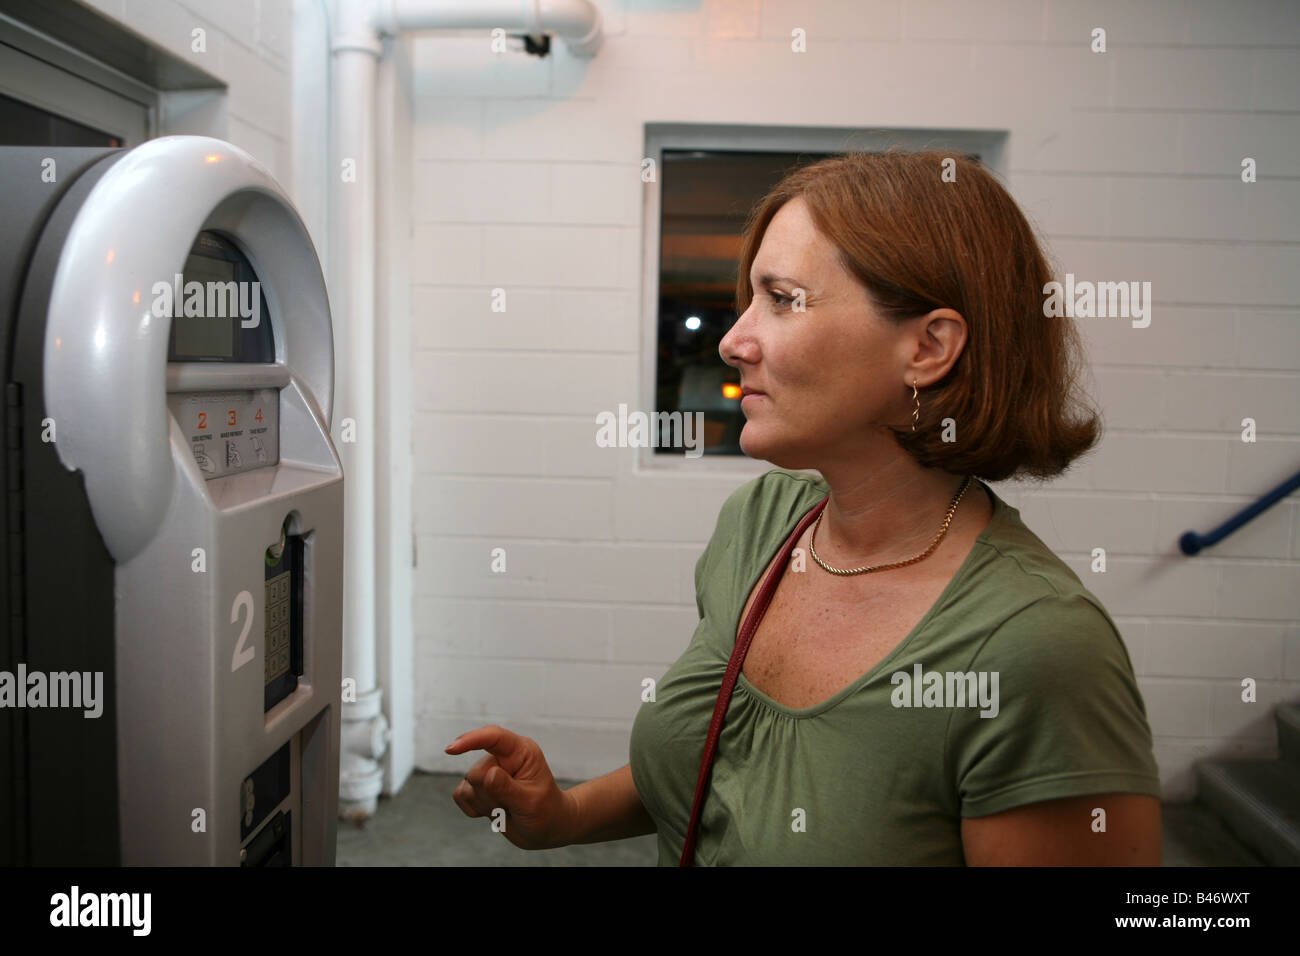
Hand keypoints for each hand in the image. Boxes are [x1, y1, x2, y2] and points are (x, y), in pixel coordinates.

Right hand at [445, 725, 577, 850]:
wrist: (546, 828)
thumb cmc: (546, 811)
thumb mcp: (531, 802)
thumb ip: (508, 788)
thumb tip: (488, 774)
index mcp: (521, 751)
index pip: (493, 737)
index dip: (471, 740)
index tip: (452, 750)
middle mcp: (503, 757)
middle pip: (477, 772)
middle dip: (491, 796)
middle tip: (512, 805)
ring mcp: (489, 771)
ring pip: (468, 786)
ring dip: (486, 804)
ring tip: (507, 808)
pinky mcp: (478, 787)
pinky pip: (461, 795)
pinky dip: (474, 808)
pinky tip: (493, 812)